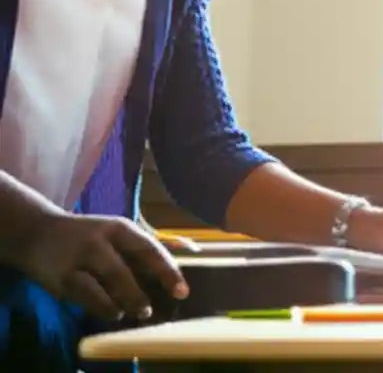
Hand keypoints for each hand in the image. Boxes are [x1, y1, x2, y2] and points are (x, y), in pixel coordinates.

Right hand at [17, 212, 187, 320]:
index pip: (149, 249)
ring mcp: (77, 260)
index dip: (167, 272)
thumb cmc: (88, 236)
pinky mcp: (61, 278)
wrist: (37, 233)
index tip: (182, 292)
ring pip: (103, 287)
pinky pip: (86, 297)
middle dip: (139, 295)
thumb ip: (146, 247)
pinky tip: (113, 312)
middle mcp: (98, 242)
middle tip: (149, 310)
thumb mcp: (117, 233)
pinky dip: (102, 307)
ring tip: (134, 312)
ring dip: (122, 303)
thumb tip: (187, 255)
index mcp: (119, 228)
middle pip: (123, 272)